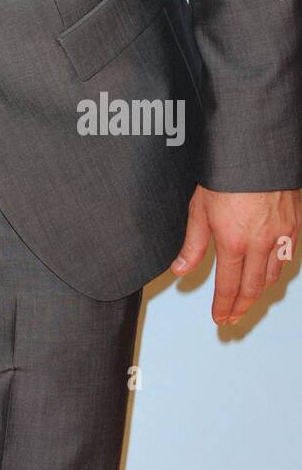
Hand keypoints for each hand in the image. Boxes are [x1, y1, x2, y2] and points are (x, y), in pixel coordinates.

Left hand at [170, 186, 300, 324]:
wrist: (254, 150)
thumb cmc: (223, 174)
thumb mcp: (199, 209)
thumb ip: (192, 244)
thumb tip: (179, 270)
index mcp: (233, 242)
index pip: (228, 286)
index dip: (223, 306)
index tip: (219, 318)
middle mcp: (260, 244)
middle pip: (253, 288)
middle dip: (241, 307)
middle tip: (233, 319)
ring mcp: (280, 235)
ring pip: (273, 276)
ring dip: (259, 292)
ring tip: (248, 300)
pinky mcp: (293, 225)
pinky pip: (286, 257)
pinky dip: (277, 271)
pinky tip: (269, 273)